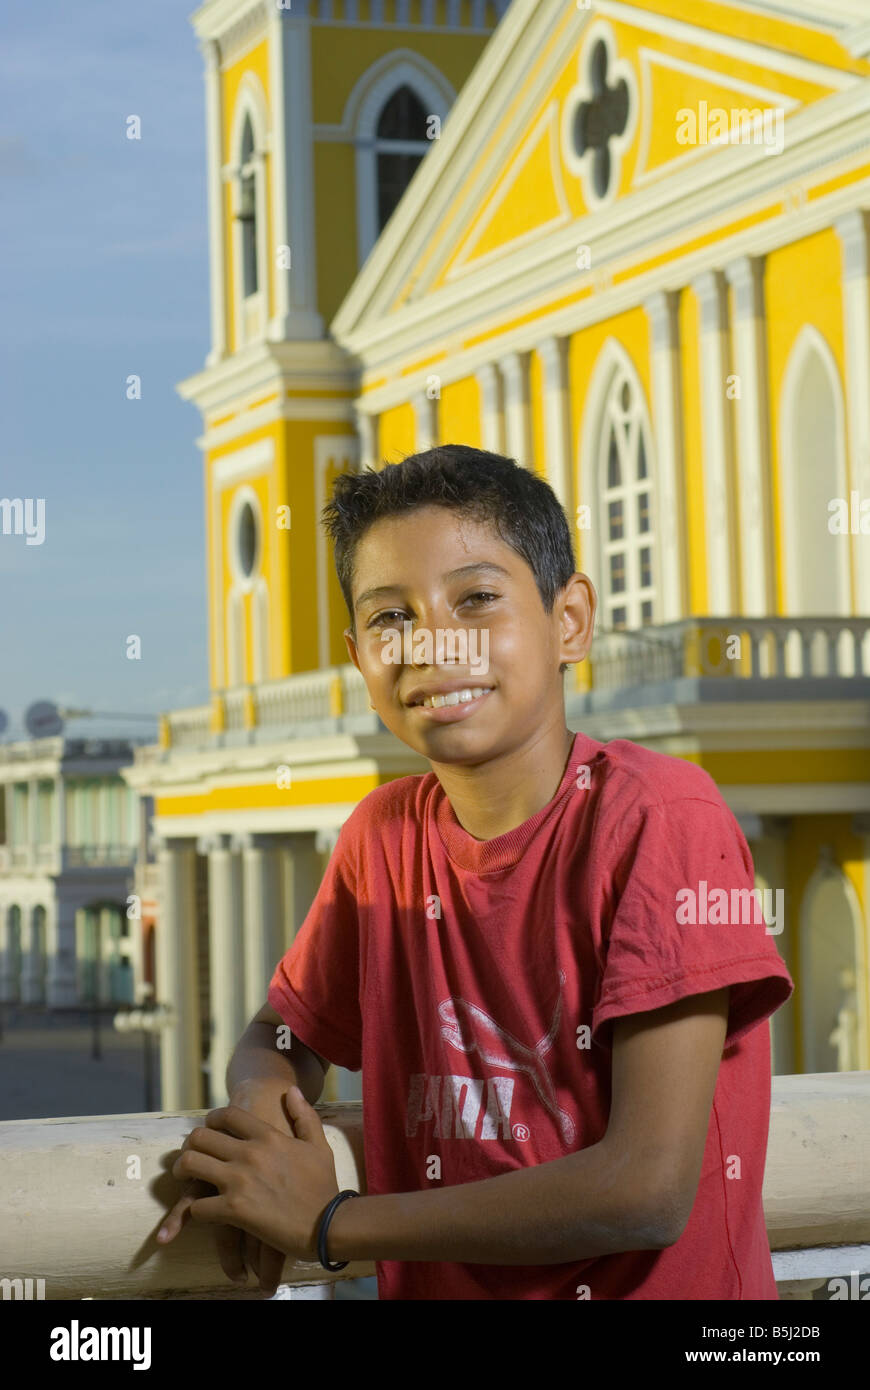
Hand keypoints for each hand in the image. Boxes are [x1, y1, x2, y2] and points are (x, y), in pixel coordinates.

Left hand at [163, 1087, 340, 1267]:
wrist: (328, 1224)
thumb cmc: (323, 1186)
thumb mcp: (318, 1145)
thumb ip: (304, 1116)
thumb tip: (291, 1091)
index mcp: (267, 1136)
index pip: (227, 1115)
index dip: (212, 1119)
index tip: (209, 1129)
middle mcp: (249, 1153)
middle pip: (201, 1137)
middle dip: (190, 1145)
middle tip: (190, 1155)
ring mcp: (238, 1181)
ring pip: (191, 1164)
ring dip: (184, 1171)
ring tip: (185, 1179)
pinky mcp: (233, 1210)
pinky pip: (198, 1205)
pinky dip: (196, 1210)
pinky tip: (204, 1212)